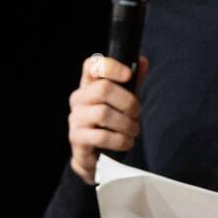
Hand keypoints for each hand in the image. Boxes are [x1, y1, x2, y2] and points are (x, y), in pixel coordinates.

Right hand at [68, 53, 148, 184]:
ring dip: (126, 124)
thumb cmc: (112, 123)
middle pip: (103, 89)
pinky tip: (126, 142)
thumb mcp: (124, 101)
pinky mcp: (77, 138)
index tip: (128, 74)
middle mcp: (79, 99)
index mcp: (89, 85)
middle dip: (128, 102)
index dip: (110, 66)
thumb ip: (133, 83)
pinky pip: (102, 136)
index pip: (92, 65)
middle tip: (137, 113)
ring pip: (103, 114)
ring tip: (133, 131)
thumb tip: (142, 61)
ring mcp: (76, 118)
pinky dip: (120, 140)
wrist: (96, 156)